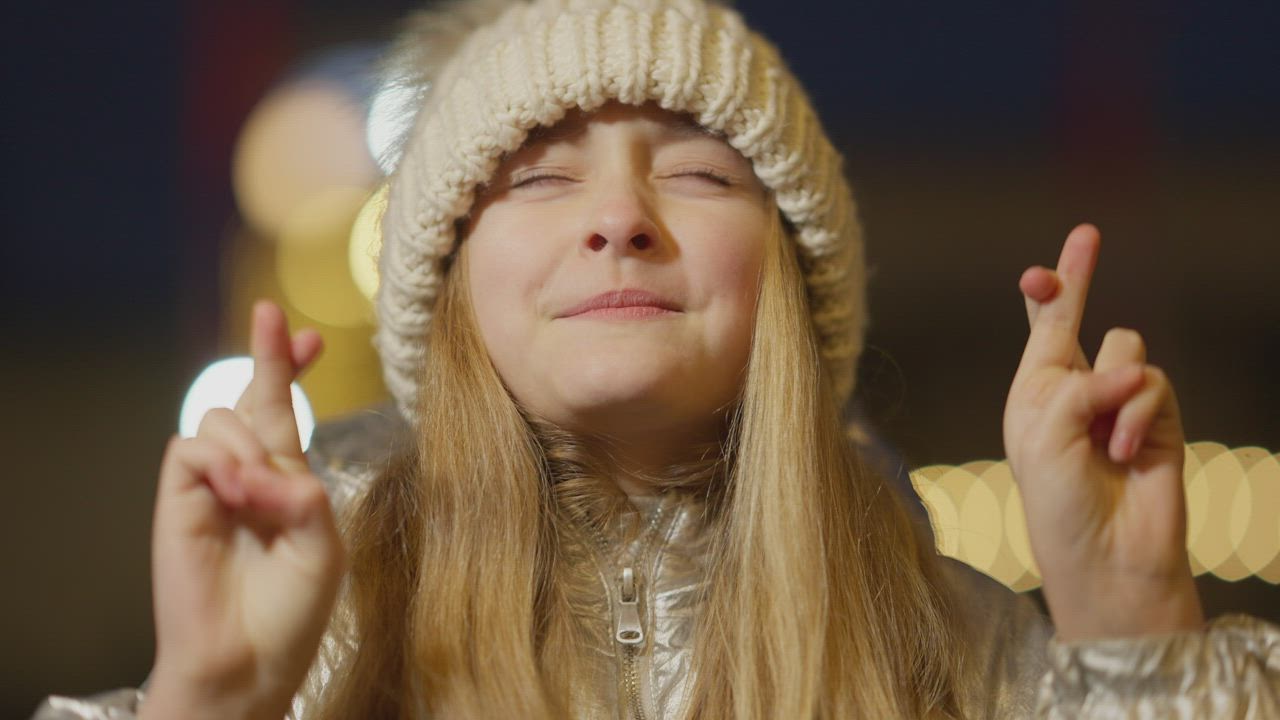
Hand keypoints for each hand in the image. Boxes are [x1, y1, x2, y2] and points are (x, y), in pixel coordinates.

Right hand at [142, 301, 344, 719]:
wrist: (248, 659)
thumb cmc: (290, 610)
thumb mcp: (323, 547)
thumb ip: (307, 495)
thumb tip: (268, 467)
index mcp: (289, 482)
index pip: (288, 416)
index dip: (293, 374)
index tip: (311, 339)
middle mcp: (250, 474)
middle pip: (254, 398)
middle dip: (268, 356)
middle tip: (272, 317)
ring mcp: (212, 483)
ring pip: (223, 417)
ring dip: (249, 446)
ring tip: (259, 496)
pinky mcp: (178, 495)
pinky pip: (192, 447)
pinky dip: (221, 462)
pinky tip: (236, 492)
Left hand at [1003, 224, 1202, 641]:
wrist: (1107, 557)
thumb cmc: (1058, 503)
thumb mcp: (1042, 437)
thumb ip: (1076, 388)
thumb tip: (1129, 369)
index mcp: (1035, 393)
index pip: (1044, 330)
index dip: (1050, 290)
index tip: (1045, 259)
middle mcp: (1075, 391)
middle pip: (1085, 320)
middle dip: (1079, 280)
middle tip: (1085, 233)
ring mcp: (1119, 404)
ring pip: (1125, 348)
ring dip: (1111, 391)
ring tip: (1101, 444)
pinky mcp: (1159, 420)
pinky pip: (1153, 384)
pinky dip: (1137, 417)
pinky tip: (1125, 455)